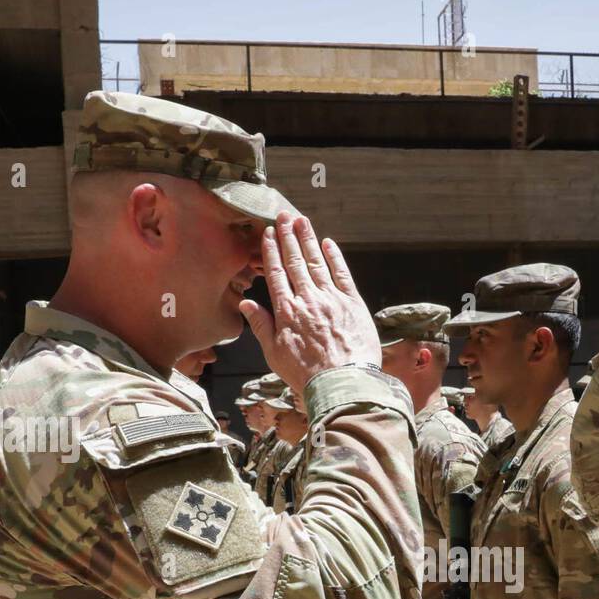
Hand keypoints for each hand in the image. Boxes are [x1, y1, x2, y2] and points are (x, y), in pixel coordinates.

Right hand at [239, 211, 379, 393]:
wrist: (342, 382)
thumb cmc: (306, 374)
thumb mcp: (275, 354)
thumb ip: (261, 326)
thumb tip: (246, 304)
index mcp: (287, 311)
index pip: (276, 274)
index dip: (272, 251)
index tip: (269, 233)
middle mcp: (308, 299)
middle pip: (295, 262)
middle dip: (288, 237)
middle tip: (283, 215)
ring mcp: (331, 299)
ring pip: (317, 263)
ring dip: (308, 240)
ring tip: (302, 221)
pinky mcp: (353, 304)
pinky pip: (342, 274)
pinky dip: (335, 257)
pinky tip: (328, 244)